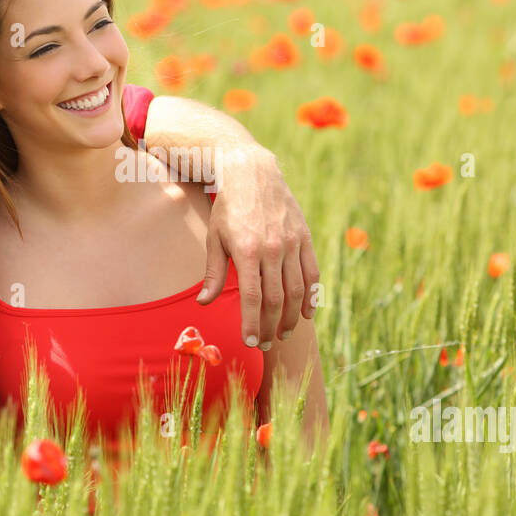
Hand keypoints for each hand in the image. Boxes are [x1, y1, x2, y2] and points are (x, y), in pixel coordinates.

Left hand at [196, 145, 318, 349]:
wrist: (253, 172)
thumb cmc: (228, 208)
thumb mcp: (215, 238)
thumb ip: (214, 273)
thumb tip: (204, 303)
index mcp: (246, 250)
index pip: (252, 297)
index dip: (252, 323)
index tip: (249, 342)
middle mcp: (271, 248)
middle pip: (275, 299)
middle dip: (269, 326)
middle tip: (263, 343)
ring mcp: (291, 243)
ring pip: (296, 290)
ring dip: (290, 317)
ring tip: (282, 333)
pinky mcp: (304, 237)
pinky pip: (311, 273)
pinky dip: (310, 296)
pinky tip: (305, 313)